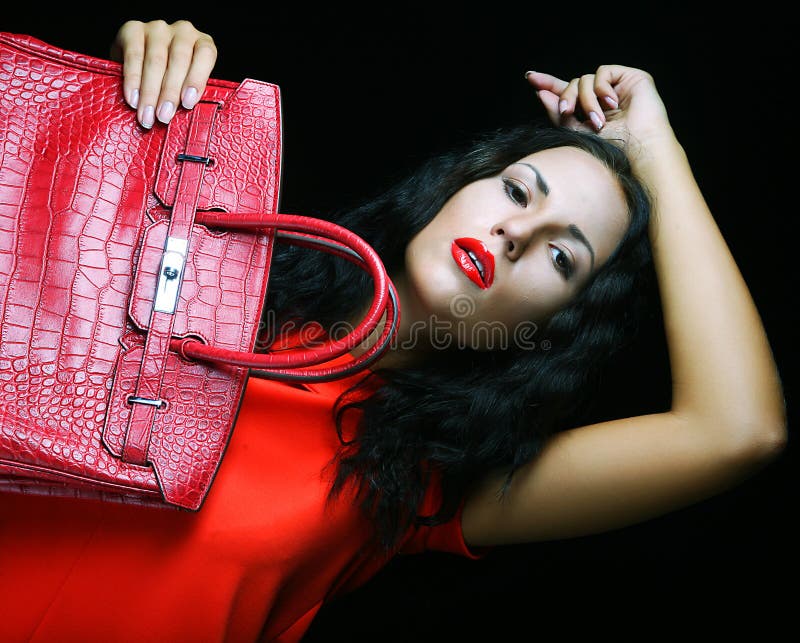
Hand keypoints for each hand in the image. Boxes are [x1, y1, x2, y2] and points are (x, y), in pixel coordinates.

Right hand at [110, 20, 216, 128]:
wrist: (141, 61)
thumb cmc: (172, 79)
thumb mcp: (187, 84)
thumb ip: (189, 94)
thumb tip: (186, 118)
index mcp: (203, 43)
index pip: (205, 55)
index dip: (197, 78)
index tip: (187, 103)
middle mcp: (183, 31)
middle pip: (178, 61)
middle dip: (170, 92)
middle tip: (163, 117)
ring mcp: (158, 28)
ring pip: (156, 61)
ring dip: (150, 92)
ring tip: (147, 115)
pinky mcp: (133, 28)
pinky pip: (133, 55)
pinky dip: (133, 80)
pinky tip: (133, 99)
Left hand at [525, 65, 674, 152]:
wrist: (640, 148)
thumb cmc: (614, 146)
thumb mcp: (578, 131)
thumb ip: (559, 113)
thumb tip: (540, 94)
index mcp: (590, 108)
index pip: (566, 91)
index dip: (548, 84)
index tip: (530, 77)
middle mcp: (602, 95)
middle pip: (572, 84)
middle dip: (566, 97)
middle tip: (566, 113)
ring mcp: (616, 85)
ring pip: (584, 79)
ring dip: (586, 100)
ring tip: (598, 121)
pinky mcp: (629, 76)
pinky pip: (602, 72)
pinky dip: (601, 88)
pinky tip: (612, 104)